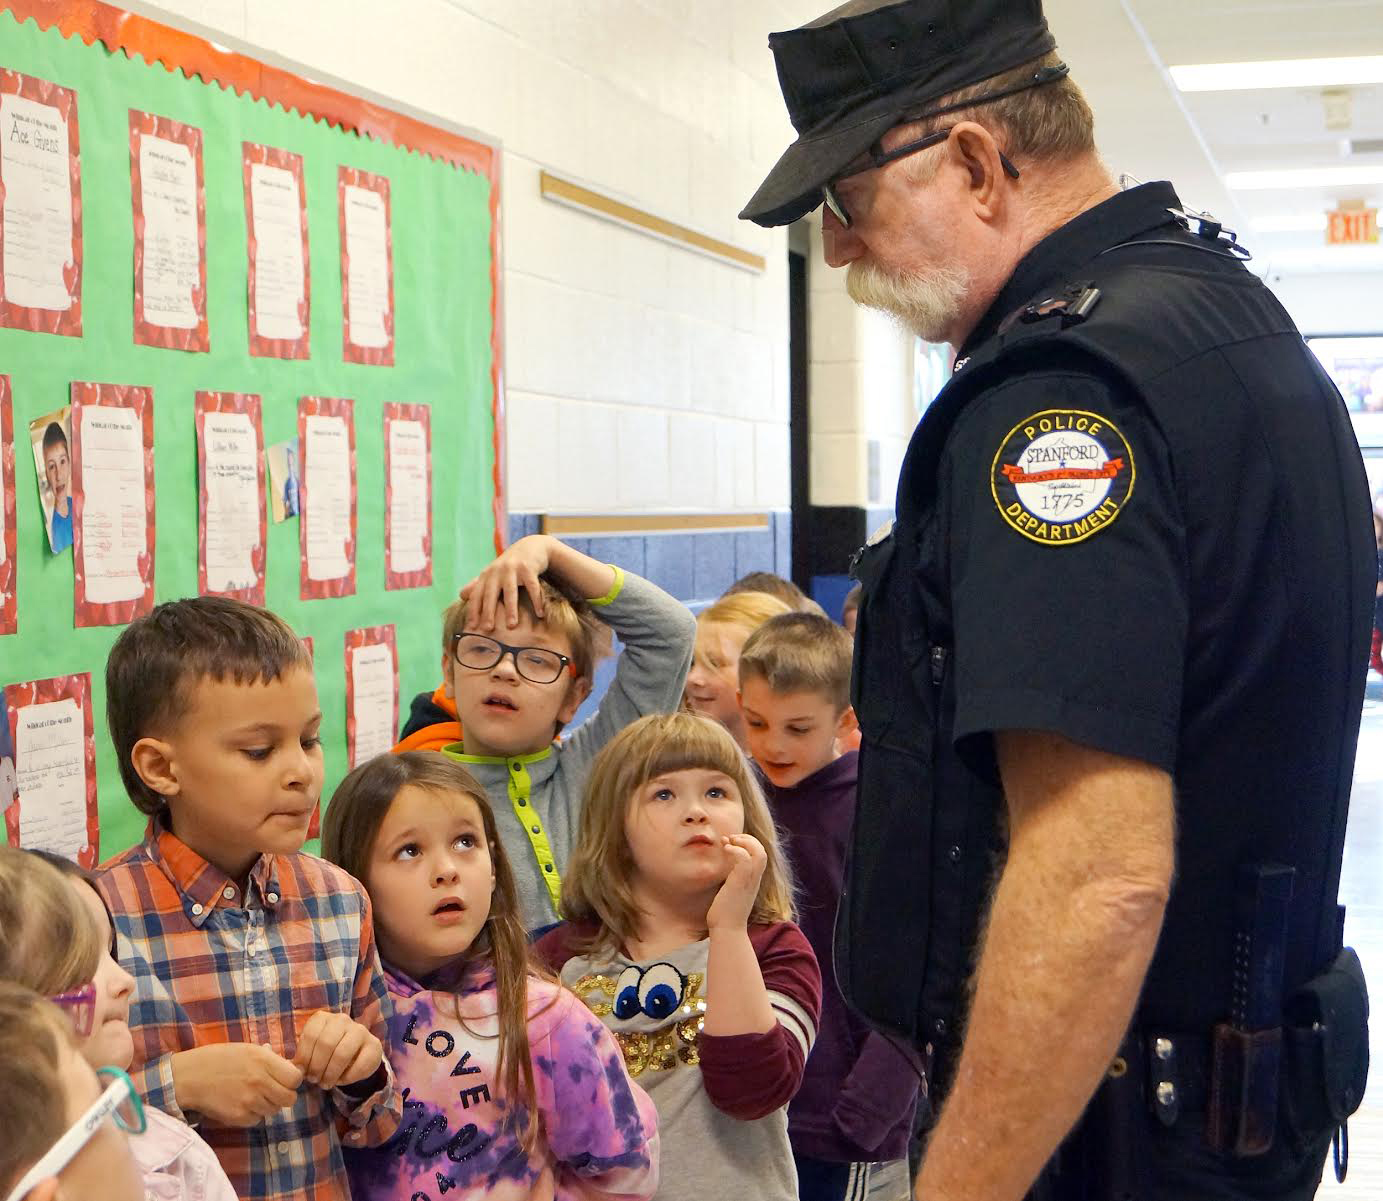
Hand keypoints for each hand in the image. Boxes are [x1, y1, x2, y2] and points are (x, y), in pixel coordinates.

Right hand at [172, 1043, 303, 1125]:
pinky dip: (253, 1114)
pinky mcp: (238, 1118)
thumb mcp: (248, 1049)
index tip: (285, 1078)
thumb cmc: (218, 1059)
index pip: (296, 1078)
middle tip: (273, 1090)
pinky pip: (257, 1119)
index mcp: (264, 1061)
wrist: (189, 1077)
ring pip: (274, 1110)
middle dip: (284, 1095)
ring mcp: (250, 1102)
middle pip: (289, 1099)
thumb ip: (270, 1060)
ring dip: (268, 1105)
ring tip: (253, 1095)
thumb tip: (288, 1068)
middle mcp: (260, 1082)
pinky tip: (241, 1104)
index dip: (292, 1079)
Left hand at [293, 1011, 383, 1089]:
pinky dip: (348, 1078)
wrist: (355, 1054)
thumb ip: (302, 1058)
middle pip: (326, 1043)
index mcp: (323, 1018)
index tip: (303, 1073)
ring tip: (326, 1083)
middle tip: (314, 1080)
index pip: (310, 1035)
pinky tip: (342, 1081)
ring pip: (342, 1053)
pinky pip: (360, 1064)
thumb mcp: (311, 1051)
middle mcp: (342, 1019)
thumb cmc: (326, 1054)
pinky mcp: (374, 1045)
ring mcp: (360, 1030)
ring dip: (331, 1073)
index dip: (305, 1058)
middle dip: (317, 1067)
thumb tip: (292, 1069)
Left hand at [459, 535, 554, 630]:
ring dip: (511, 609)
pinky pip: (532, 587)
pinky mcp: (528, 568)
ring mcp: (513, 568)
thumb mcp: (493, 573)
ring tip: (512, 626)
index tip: (472, 627)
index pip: (477, 595)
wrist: (531, 546)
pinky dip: (536, 601)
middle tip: (487, 629)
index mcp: (487, 575)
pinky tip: (540, 613)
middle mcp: (497, 571)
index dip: (473, 611)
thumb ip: (478, 584)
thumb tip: (461, 595)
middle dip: (488, 612)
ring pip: (510, 592)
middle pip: (490, 594)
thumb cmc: (509, 565)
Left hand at [706, 834, 767, 931]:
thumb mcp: (731, 892)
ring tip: (730, 841)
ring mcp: (749, 881)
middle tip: (732, 838)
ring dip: (744, 842)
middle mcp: (754, 879)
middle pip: (763, 851)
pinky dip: (736, 850)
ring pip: (759, 853)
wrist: (727, 930)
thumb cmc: (725, 914)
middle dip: (748, 839)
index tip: (732, 842)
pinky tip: (725, 849)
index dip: (749, 844)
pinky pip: (745, 859)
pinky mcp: (740, 883)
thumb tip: (724, 873)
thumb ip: (732, 880)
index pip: (760, 856)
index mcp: (753, 881)